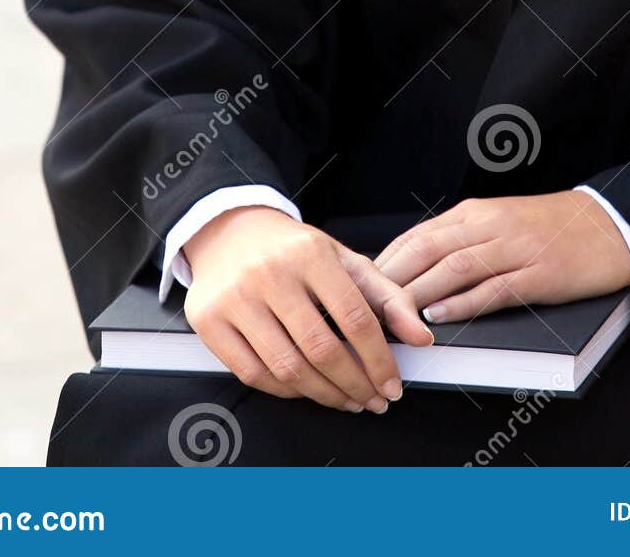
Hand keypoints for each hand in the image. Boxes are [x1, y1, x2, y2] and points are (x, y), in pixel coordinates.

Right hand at [181, 205, 434, 411]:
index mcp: (309, 253)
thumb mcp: (343, 260)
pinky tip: (306, 390)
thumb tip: (420, 336)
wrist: (229, 230)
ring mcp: (235, 297)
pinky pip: (253, 373)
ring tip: (345, 399)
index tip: (391, 384)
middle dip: (355, 385)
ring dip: (324, 395)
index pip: (354, 317)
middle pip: (321, 349)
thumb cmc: (291, 250)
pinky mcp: (209, 320)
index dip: (379, 359)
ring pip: (287, 368)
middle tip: (371, 399)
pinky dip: (285, 391)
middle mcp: (269, 273)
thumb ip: (387, 296)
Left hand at [372, 192, 629, 321]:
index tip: (360, 287)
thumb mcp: (499, 223)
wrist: (608, 225)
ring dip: (419, 292)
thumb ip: (461, 239)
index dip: (386, 262)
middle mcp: (490, 226)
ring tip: (392, 316)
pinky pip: (494, 288)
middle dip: (392, 279)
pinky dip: (463, 303)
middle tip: (364, 306)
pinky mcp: (538, 273)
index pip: (417, 236)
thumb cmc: (550, 228)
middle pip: (428, 250)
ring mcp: (515, 248)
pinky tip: (440, 316)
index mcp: (475, 213)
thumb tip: (417, 267)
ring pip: (454, 268)